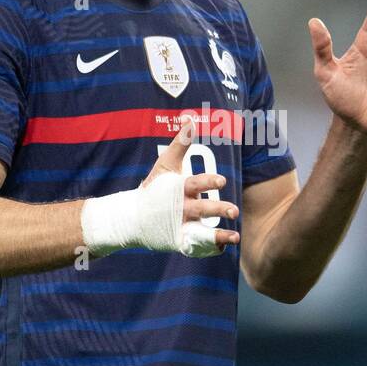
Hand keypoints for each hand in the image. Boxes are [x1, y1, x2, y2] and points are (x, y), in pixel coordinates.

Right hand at [143, 117, 240, 250]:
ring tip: (235, 237)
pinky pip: (196, 246)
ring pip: (201, 232)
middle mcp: (180, 208)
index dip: (207, 181)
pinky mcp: (179, 241)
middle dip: (217, 209)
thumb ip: (181, 143)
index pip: (194, 184)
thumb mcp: (165, 164)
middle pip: (201, 210)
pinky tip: (223, 246)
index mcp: (177, 189)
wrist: (131, 217)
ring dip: (218, 235)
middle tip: (234, 210)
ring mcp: (179, 226)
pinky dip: (209, 248)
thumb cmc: (153, 187)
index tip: (221, 180)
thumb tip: (191, 118)